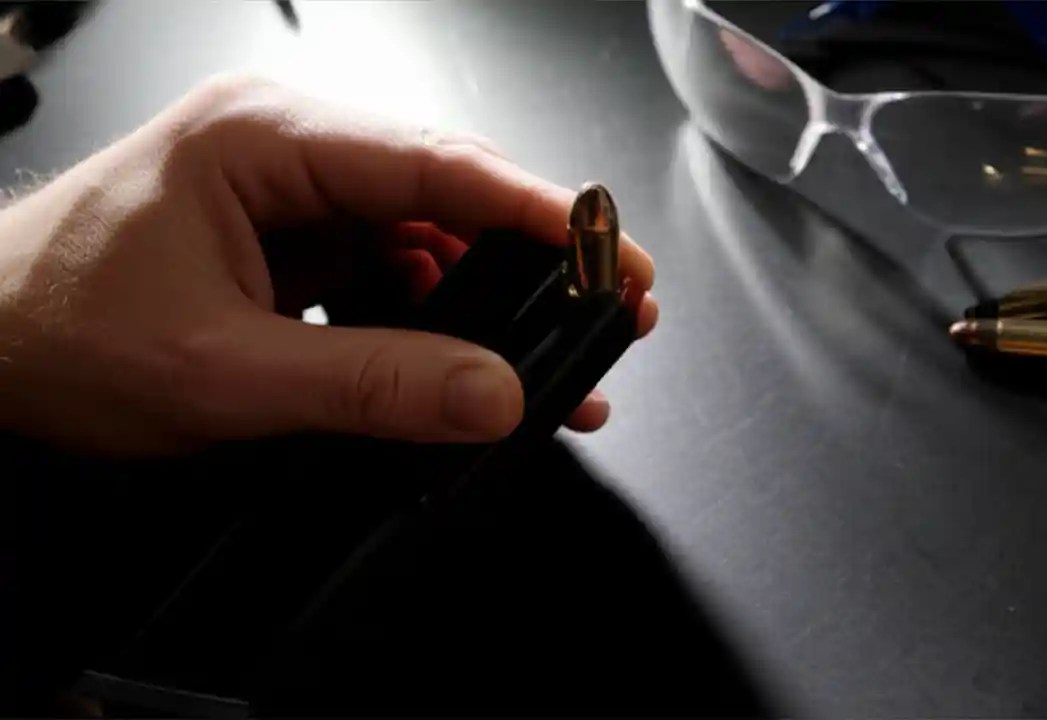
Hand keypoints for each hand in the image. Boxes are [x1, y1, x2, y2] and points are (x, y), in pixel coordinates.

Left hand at [0, 75, 657, 454]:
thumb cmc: (51, 331)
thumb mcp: (222, 373)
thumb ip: (370, 386)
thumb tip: (490, 392)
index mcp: (264, 139)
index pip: (436, 160)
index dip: (541, 210)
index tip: (610, 253)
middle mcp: (290, 154)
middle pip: (448, 197)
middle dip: (531, 264)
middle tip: (604, 314)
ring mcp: (296, 203)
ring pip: (430, 244)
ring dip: (490, 307)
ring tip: (550, 363)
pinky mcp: (298, 251)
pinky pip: (395, 279)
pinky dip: (440, 329)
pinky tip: (471, 371)